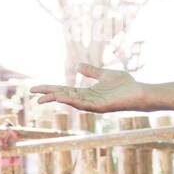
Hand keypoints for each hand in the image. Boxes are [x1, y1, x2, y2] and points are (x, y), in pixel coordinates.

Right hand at [30, 63, 144, 112]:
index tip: (35, 89)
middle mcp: (87, 100)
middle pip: (64, 97)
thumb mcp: (104, 74)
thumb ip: (91, 71)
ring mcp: (94, 105)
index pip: (64, 91)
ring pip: (71, 101)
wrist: (140, 92)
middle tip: (33, 95)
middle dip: (49, 96)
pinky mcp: (101, 107)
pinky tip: (63, 97)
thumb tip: (77, 66)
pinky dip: (73, 101)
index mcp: (86, 93)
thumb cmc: (125, 85)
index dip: (50, 89)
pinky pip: (84, 104)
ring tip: (44, 97)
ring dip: (58, 99)